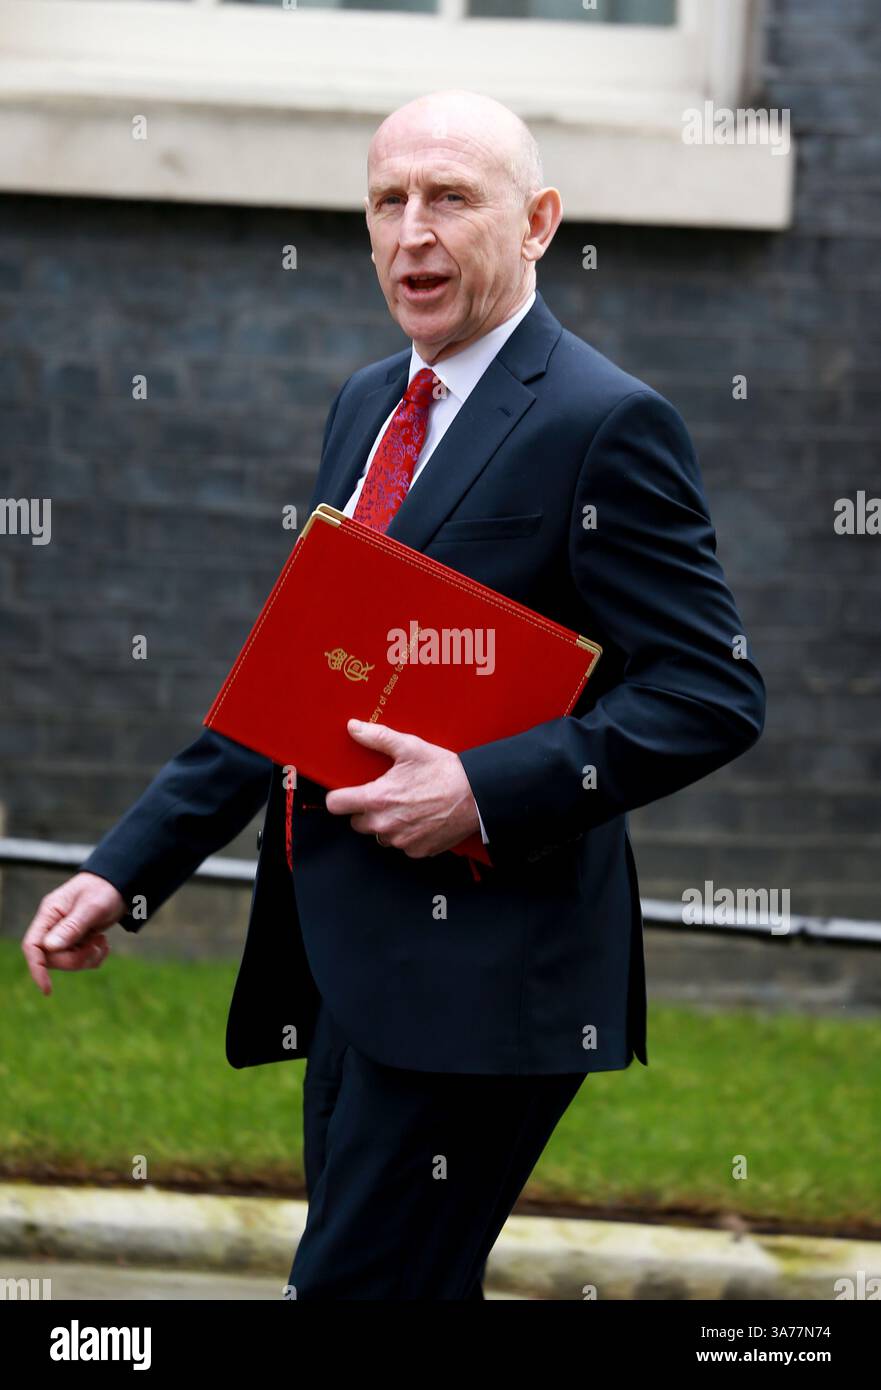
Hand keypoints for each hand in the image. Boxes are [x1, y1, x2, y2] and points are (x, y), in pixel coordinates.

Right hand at [22, 872, 126, 995]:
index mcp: (50, 914)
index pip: (33, 946)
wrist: (121, 883)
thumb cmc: (105, 889)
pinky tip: (104, 944)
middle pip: (52, 958)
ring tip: (102, 940)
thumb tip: (49, 948)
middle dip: (76, 958)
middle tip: (97, 942)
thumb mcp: (92, 907)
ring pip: (68, 961)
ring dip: (88, 957)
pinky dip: (94, 957)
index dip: (37, 968)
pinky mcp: (77, 940)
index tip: (47, 988)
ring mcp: (65, 934)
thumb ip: (72, 927)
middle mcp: (53, 926)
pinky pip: (81, 960)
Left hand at [325, 719, 480, 857]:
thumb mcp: (410, 748)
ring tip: (407, 806)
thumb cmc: (443, 771)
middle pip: (356, 823)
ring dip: (387, 824)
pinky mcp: (417, 851)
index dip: (339, 797)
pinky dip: (407, 834)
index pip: (335, 805)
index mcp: (377, 799)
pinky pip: (402, 845)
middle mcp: (385, 824)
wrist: (476, 796)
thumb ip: (377, 738)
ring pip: (380, 835)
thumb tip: (353, 727)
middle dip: (366, 810)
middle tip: (386, 795)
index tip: (346, 793)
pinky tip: (421, 818)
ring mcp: (401, 840)